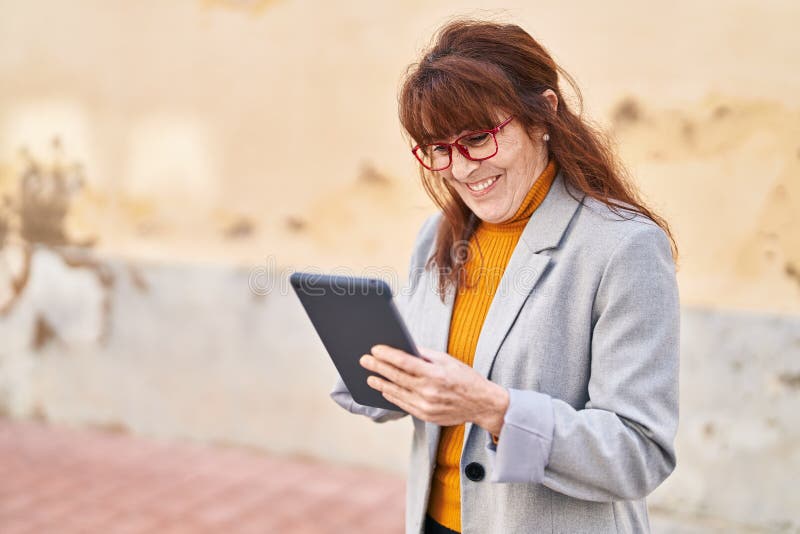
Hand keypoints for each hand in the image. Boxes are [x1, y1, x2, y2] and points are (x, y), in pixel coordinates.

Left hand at [360, 344, 508, 434]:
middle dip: (377, 367)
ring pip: (397, 393)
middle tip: (364, 360)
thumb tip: (406, 347)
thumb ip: (426, 354)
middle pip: (397, 377)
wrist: (482, 404)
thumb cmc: (465, 378)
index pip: (405, 362)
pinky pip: (403, 405)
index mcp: (436, 373)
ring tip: (370, 377)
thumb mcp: (448, 360)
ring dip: (381, 384)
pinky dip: (392, 396)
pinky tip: (385, 390)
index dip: (387, 355)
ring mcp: (426, 405)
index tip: (375, 349)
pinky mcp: (426, 416)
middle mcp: (429, 390)